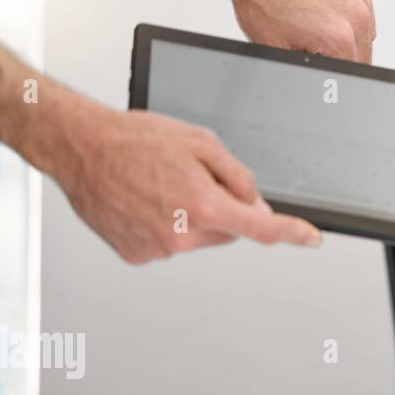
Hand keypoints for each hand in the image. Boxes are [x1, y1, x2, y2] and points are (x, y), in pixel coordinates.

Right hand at [56, 103, 320, 263]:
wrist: (82, 149)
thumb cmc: (137, 140)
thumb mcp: (203, 142)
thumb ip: (239, 176)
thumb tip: (258, 204)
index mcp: (203, 205)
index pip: (262, 228)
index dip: (293, 234)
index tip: (312, 238)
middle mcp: (182, 234)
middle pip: (229, 230)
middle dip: (223, 208)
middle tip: (191, 179)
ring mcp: (158, 248)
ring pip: (199, 237)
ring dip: (192, 216)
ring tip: (160, 185)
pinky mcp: (138, 255)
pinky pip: (169, 241)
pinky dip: (165, 225)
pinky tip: (145, 201)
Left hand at [231, 0, 375, 62]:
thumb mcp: (277, 49)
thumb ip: (303, 69)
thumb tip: (315, 83)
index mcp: (340, 36)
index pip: (350, 74)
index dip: (332, 75)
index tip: (319, 64)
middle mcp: (356, 15)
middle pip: (363, 57)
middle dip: (340, 57)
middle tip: (313, 44)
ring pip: (366, 36)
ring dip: (348, 38)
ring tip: (318, 26)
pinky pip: (363, 14)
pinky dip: (349, 17)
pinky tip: (324, 10)